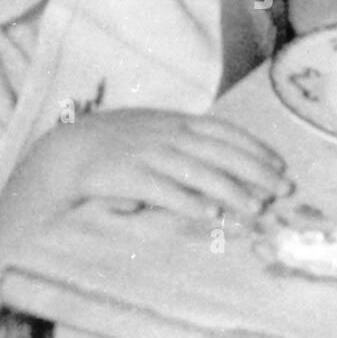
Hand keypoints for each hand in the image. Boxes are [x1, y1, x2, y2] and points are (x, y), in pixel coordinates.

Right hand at [1, 110, 291, 229]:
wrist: (56, 163)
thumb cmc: (108, 158)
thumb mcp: (148, 142)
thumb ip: (181, 150)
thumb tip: (225, 170)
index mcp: (168, 123)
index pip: (220, 131)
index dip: (253, 148)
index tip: (280, 167)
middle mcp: (158, 133)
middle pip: (215, 150)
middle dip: (252, 170)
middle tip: (280, 192)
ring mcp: (138, 153)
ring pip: (193, 170)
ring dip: (228, 189)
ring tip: (254, 209)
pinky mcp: (119, 176)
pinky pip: (158, 189)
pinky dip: (184, 200)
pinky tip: (208, 215)